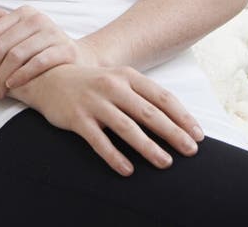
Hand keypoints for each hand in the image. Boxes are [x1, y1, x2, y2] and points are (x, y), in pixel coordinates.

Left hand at [0, 5, 98, 99]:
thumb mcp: (22, 33)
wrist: (77, 58)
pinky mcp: (64, 49)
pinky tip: (12, 85)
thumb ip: (2, 24)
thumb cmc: (41, 48)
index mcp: (23, 13)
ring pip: (15, 56)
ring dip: (1, 78)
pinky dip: (21, 76)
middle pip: (0, 47)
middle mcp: (37, 19)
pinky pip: (37, 63)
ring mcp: (52, 33)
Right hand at [7, 63, 204, 176]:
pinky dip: (114, 156)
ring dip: (149, 147)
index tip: (198, 134)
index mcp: (127, 76)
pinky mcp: (77, 117)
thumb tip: (177, 120)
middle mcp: (112, 87)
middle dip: (173, 133)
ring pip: (127, 128)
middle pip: (148, 113)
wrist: (50, 78)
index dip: (182, 116)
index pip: (161, 97)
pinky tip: (128, 170)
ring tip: (165, 162)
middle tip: (191, 151)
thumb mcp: (119, 81)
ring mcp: (94, 102)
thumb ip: (143, 96)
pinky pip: (99, 141)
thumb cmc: (93, 83)